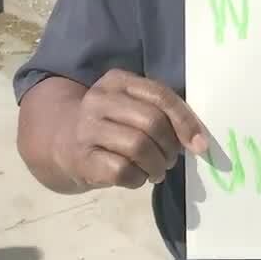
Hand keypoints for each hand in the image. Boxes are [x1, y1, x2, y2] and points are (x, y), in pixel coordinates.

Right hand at [54, 70, 208, 190]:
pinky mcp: (81, 158)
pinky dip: (139, 178)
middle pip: (151, 121)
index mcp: (118, 80)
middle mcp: (99, 99)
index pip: (160, 95)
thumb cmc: (110, 124)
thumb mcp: (132, 106)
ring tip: (157, 171)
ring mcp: (87, 129)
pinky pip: (122, 170)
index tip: (199, 144)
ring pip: (138, 147)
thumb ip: (162, 113)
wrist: (61, 141)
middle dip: (170, 146)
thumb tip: (198, 140)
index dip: (185, 121)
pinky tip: (138, 177)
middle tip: (171, 159)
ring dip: (157, 165)